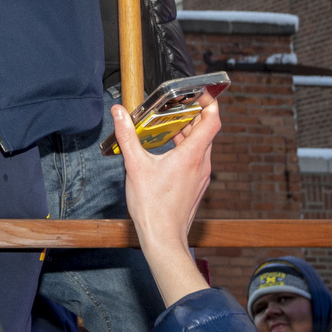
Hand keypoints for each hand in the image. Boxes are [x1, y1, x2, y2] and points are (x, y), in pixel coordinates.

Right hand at [112, 98, 220, 307]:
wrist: (164, 238)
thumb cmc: (153, 207)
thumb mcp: (135, 166)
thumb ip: (127, 136)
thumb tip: (119, 113)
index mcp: (191, 156)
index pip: (212, 121)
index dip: (209, 103)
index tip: (200, 92)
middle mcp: (202, 164)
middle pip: (206, 131)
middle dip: (193, 115)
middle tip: (177, 105)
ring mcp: (201, 176)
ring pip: (201, 146)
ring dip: (188, 133)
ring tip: (169, 125)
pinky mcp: (196, 186)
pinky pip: (196, 159)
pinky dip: (186, 149)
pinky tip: (168, 151)